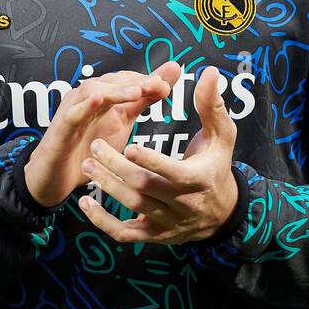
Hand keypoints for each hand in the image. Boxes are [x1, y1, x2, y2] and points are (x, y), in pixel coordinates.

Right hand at [24, 62, 180, 208]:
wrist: (55, 177)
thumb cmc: (88, 146)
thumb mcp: (122, 122)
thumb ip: (144, 98)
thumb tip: (170, 74)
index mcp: (103, 97)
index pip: (125, 80)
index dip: (146, 79)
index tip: (168, 82)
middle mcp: (86, 99)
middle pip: (111, 82)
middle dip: (135, 81)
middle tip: (158, 84)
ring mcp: (71, 112)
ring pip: (92, 92)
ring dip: (115, 90)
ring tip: (137, 92)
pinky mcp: (59, 130)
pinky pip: (72, 115)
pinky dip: (84, 106)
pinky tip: (98, 100)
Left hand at [78, 65, 239, 243]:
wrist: (223, 213)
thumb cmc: (217, 165)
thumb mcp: (222, 135)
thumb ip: (211, 105)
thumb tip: (208, 72)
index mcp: (200, 179)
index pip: (173, 174)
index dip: (151, 161)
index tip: (129, 146)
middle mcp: (184, 205)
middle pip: (146, 189)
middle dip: (118, 169)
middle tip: (96, 146)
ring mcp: (168, 223)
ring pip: (133, 208)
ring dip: (107, 187)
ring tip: (87, 164)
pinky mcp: (154, 235)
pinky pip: (125, 234)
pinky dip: (103, 221)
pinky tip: (86, 203)